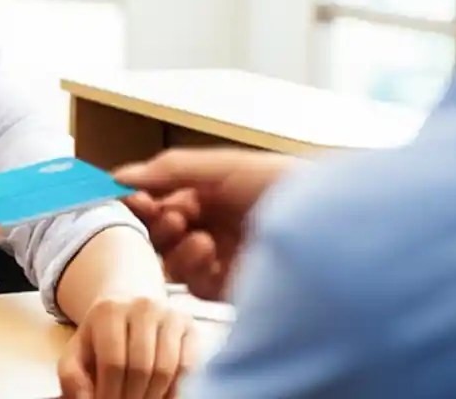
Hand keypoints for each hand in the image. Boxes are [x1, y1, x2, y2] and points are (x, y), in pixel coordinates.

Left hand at [58, 296, 195, 398]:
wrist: (128, 309)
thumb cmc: (100, 338)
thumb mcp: (77, 353)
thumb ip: (72, 377)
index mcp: (109, 311)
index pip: (113, 362)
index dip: (110, 393)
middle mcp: (142, 306)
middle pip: (141, 367)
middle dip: (132, 398)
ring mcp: (169, 314)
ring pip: (166, 369)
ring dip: (153, 396)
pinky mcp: (189, 325)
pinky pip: (187, 366)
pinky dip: (175, 389)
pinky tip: (160, 395)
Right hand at [113, 149, 297, 300]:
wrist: (330, 228)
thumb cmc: (288, 186)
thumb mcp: (226, 165)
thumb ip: (172, 169)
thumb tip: (124, 176)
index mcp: (218, 192)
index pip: (165, 198)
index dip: (146, 200)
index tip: (132, 199)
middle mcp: (219, 226)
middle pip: (165, 233)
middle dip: (157, 224)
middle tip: (162, 216)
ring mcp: (225, 260)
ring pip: (174, 261)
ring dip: (176, 247)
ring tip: (195, 234)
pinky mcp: (232, 290)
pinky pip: (194, 285)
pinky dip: (193, 270)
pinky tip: (209, 254)